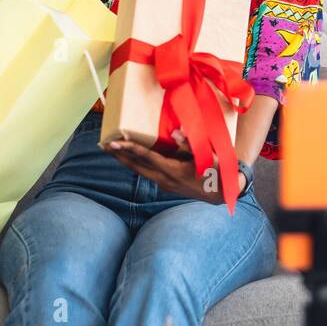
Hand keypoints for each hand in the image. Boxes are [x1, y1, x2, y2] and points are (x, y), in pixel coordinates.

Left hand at [105, 130, 246, 204]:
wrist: (223, 193)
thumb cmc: (216, 170)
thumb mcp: (207, 155)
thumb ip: (191, 143)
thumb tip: (176, 132)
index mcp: (173, 170)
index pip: (146, 157)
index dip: (129, 148)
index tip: (113, 142)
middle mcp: (165, 179)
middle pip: (136, 166)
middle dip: (119, 155)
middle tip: (103, 145)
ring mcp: (165, 184)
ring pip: (140, 171)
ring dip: (126, 160)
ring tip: (112, 150)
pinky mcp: (167, 185)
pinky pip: (147, 173)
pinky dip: (137, 164)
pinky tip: (132, 158)